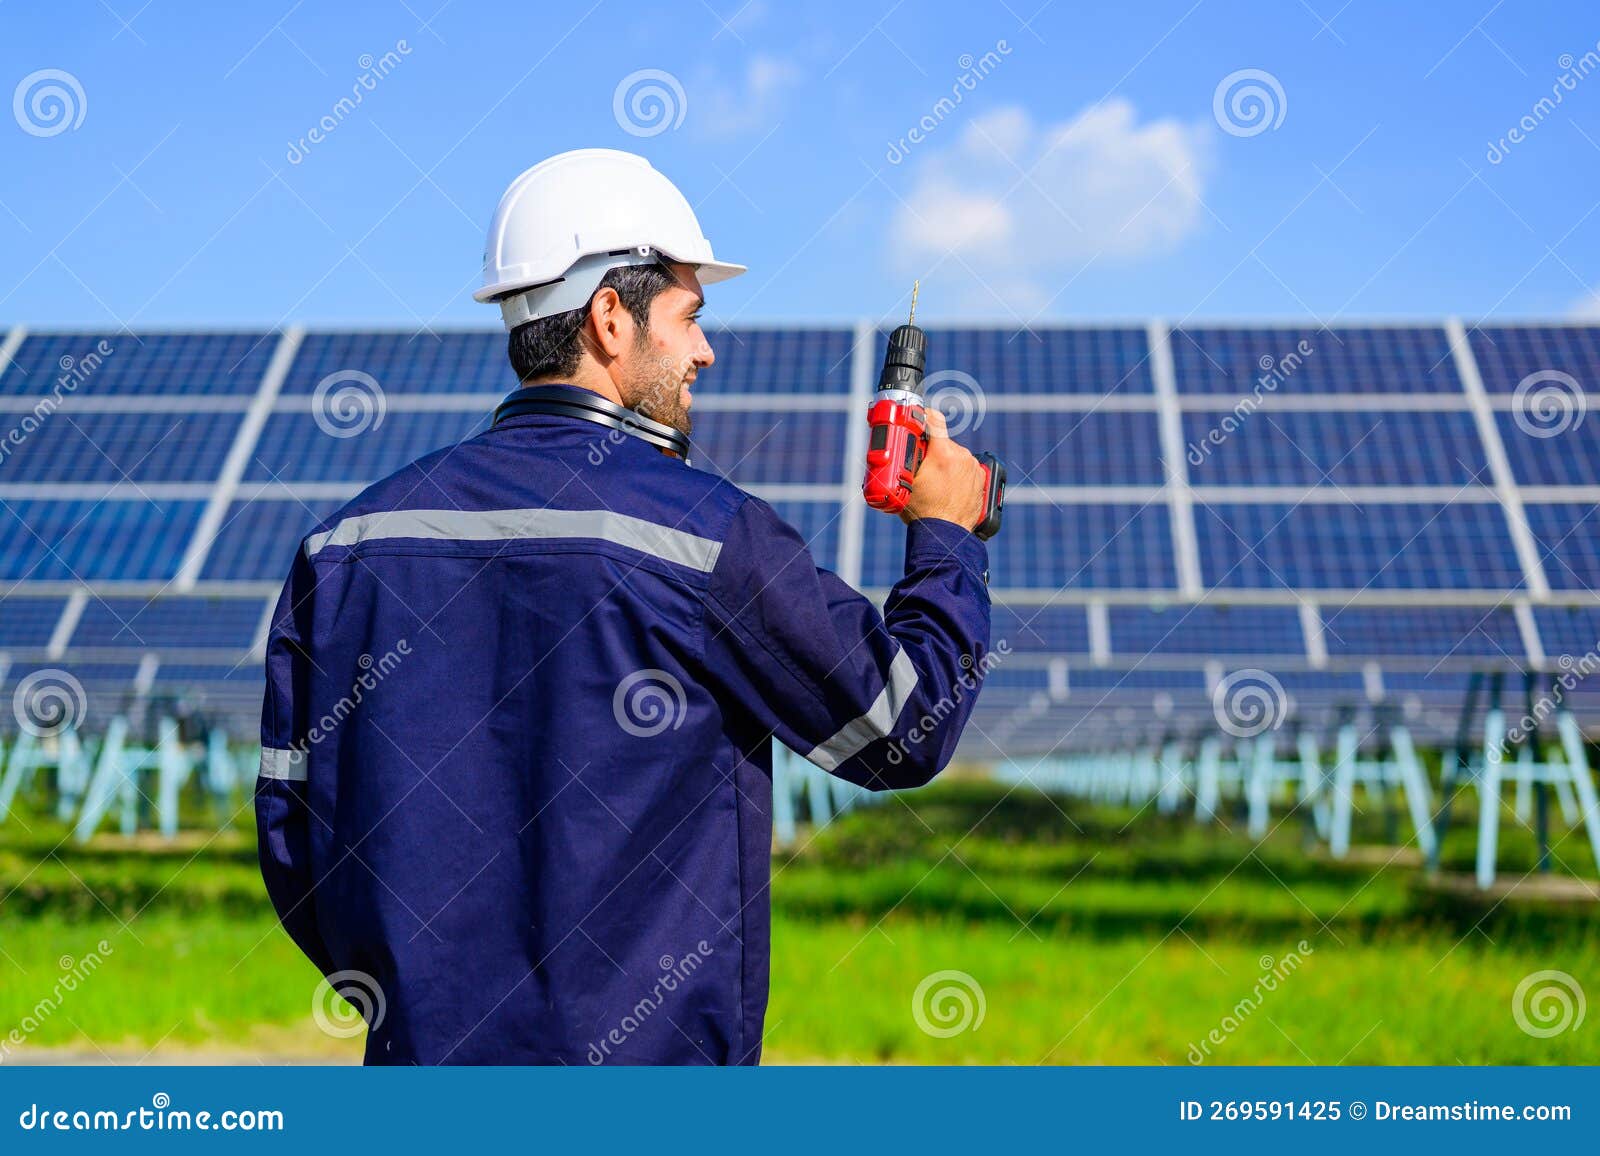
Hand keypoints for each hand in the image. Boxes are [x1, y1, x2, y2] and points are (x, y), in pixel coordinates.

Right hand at [900, 408, 988, 531]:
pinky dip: (957, 474)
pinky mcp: (981, 478)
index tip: (916, 418)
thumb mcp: (904, 481)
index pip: (934, 420)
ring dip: (945, 463)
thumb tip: (898, 440)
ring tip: (935, 483)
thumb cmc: (923, 511)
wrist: (946, 534)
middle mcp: (962, 456)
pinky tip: (948, 488)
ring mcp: (974, 467)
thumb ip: (903, 457)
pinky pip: (966, 468)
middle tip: (920, 467)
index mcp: (943, 453)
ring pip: (955, 456)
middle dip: (931, 451)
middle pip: (942, 443)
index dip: (923, 416)